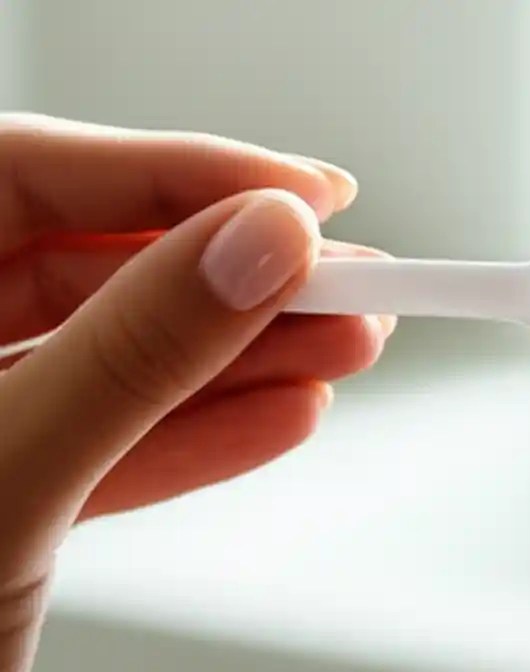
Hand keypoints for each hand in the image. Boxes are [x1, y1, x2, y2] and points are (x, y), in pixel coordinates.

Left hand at [0, 114, 392, 671]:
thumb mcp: (2, 484)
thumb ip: (132, 358)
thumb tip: (258, 247)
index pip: (25, 174)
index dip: (175, 170)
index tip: (300, 196)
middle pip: (89, 265)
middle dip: (233, 277)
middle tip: (348, 280)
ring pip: (115, 357)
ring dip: (242, 356)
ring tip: (348, 345)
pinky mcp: (3, 496)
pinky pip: (110, 443)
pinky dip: (202, 435)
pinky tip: (288, 413)